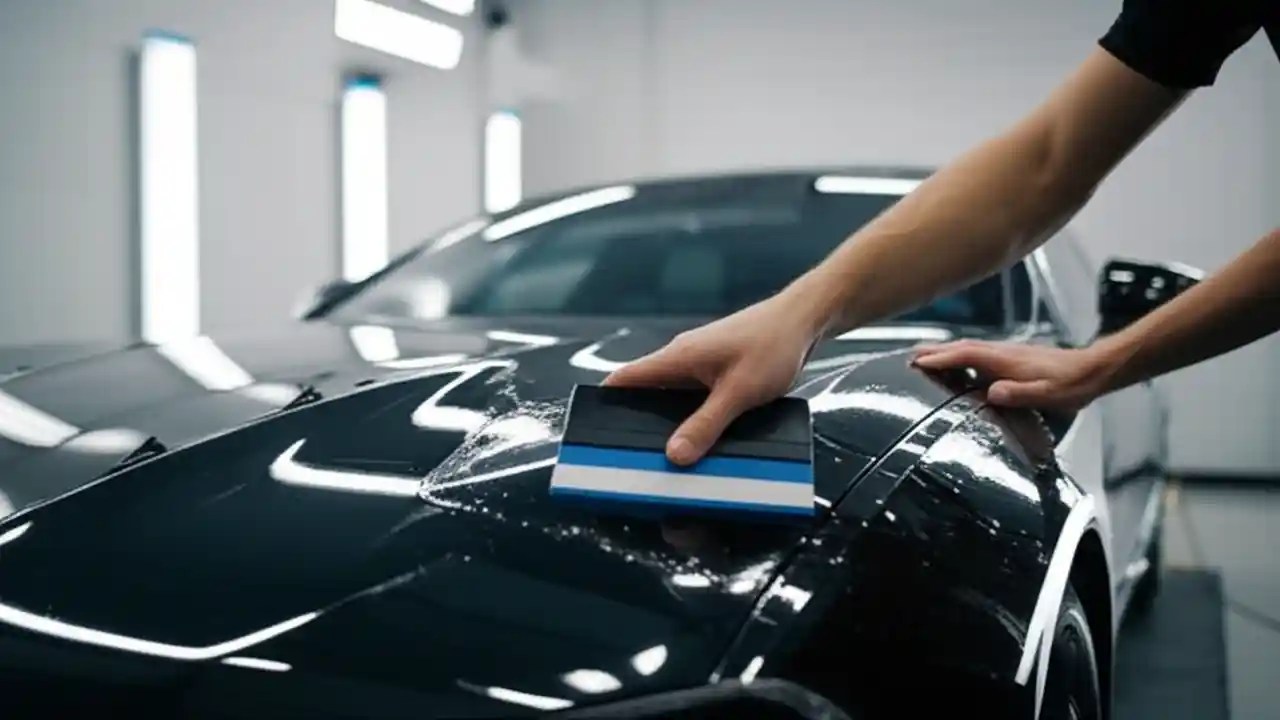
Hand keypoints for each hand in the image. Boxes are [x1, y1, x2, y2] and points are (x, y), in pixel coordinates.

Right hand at [603, 296, 819, 464]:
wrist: (805, 319)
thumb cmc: (772, 346)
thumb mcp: (738, 393)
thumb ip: (706, 424)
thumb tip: (674, 456)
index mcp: (677, 357)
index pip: (625, 379)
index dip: (606, 404)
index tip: (596, 433)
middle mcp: (682, 358)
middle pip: (646, 393)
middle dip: (639, 424)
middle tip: (636, 458)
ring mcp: (700, 363)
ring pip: (672, 398)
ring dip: (670, 423)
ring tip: (669, 457)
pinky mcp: (718, 369)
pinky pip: (694, 397)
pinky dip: (692, 417)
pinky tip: (703, 439)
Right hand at [911, 340, 1110, 411]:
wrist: (1093, 371)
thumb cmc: (1071, 385)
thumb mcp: (1047, 394)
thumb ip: (1019, 393)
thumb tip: (992, 393)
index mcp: (1006, 361)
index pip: (966, 355)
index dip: (941, 358)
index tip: (918, 361)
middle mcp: (1004, 353)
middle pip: (963, 347)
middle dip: (936, 350)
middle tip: (911, 355)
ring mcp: (1009, 353)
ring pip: (970, 349)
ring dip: (947, 351)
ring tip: (926, 357)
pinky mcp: (1014, 358)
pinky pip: (979, 353)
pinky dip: (962, 355)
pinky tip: (961, 364)